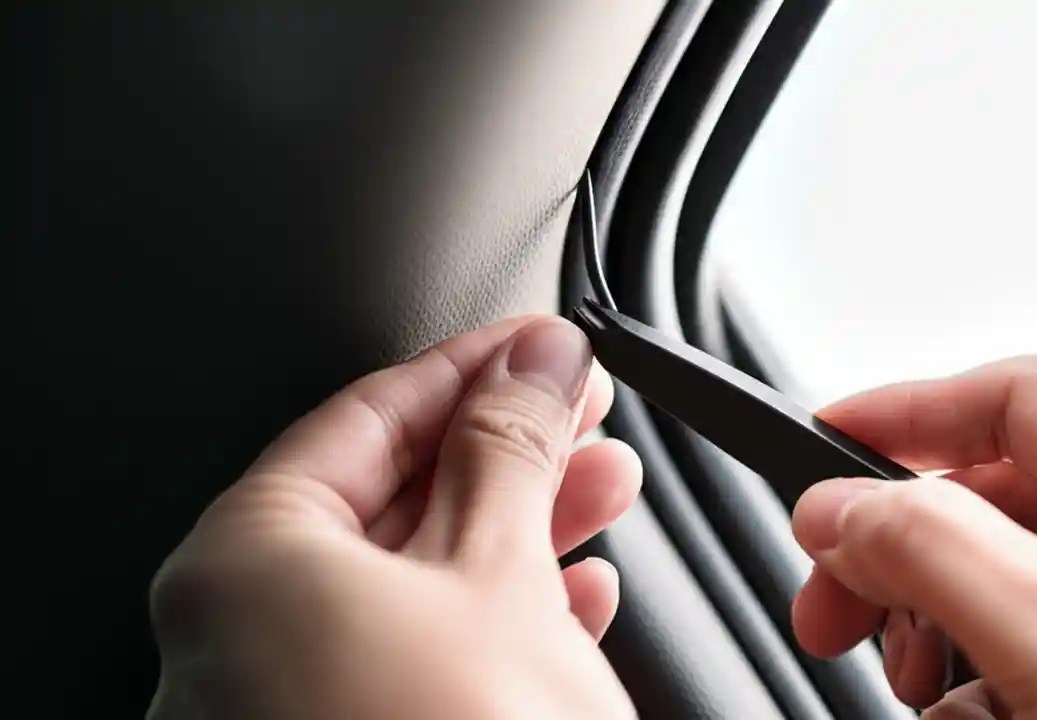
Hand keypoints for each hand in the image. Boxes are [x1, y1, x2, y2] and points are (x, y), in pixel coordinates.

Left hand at [148, 317, 640, 718]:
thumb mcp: (498, 572)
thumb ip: (512, 447)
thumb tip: (537, 365)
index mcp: (244, 566)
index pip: (364, 416)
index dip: (468, 366)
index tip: (538, 343)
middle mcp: (242, 638)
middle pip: (393, 494)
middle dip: (506, 444)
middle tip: (580, 405)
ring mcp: (290, 705)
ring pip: (419, 576)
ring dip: (521, 526)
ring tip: (603, 486)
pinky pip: (423, 653)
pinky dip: (500, 614)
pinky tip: (570, 598)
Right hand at [790, 356, 1036, 718]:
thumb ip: (928, 548)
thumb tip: (836, 507)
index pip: (1015, 400)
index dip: (908, 413)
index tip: (824, 450)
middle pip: (997, 502)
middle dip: (906, 554)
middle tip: (835, 612)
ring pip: (1011, 592)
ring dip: (942, 637)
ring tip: (927, 694)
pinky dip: (989, 693)